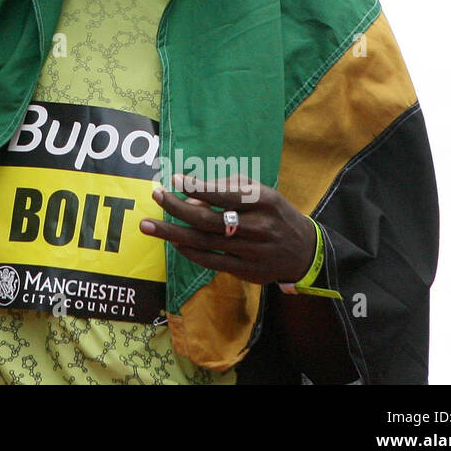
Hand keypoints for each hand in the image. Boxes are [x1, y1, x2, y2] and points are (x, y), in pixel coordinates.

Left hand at [139, 174, 316, 285]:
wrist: (303, 250)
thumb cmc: (272, 213)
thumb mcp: (259, 193)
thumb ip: (226, 189)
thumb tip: (191, 198)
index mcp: (263, 201)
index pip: (224, 193)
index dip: (197, 187)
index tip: (173, 179)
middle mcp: (258, 227)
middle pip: (209, 219)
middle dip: (177, 208)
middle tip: (156, 195)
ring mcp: (252, 251)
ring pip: (204, 242)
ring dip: (172, 233)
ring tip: (147, 225)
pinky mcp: (246, 271)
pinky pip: (211, 261)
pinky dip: (189, 251)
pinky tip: (173, 241)